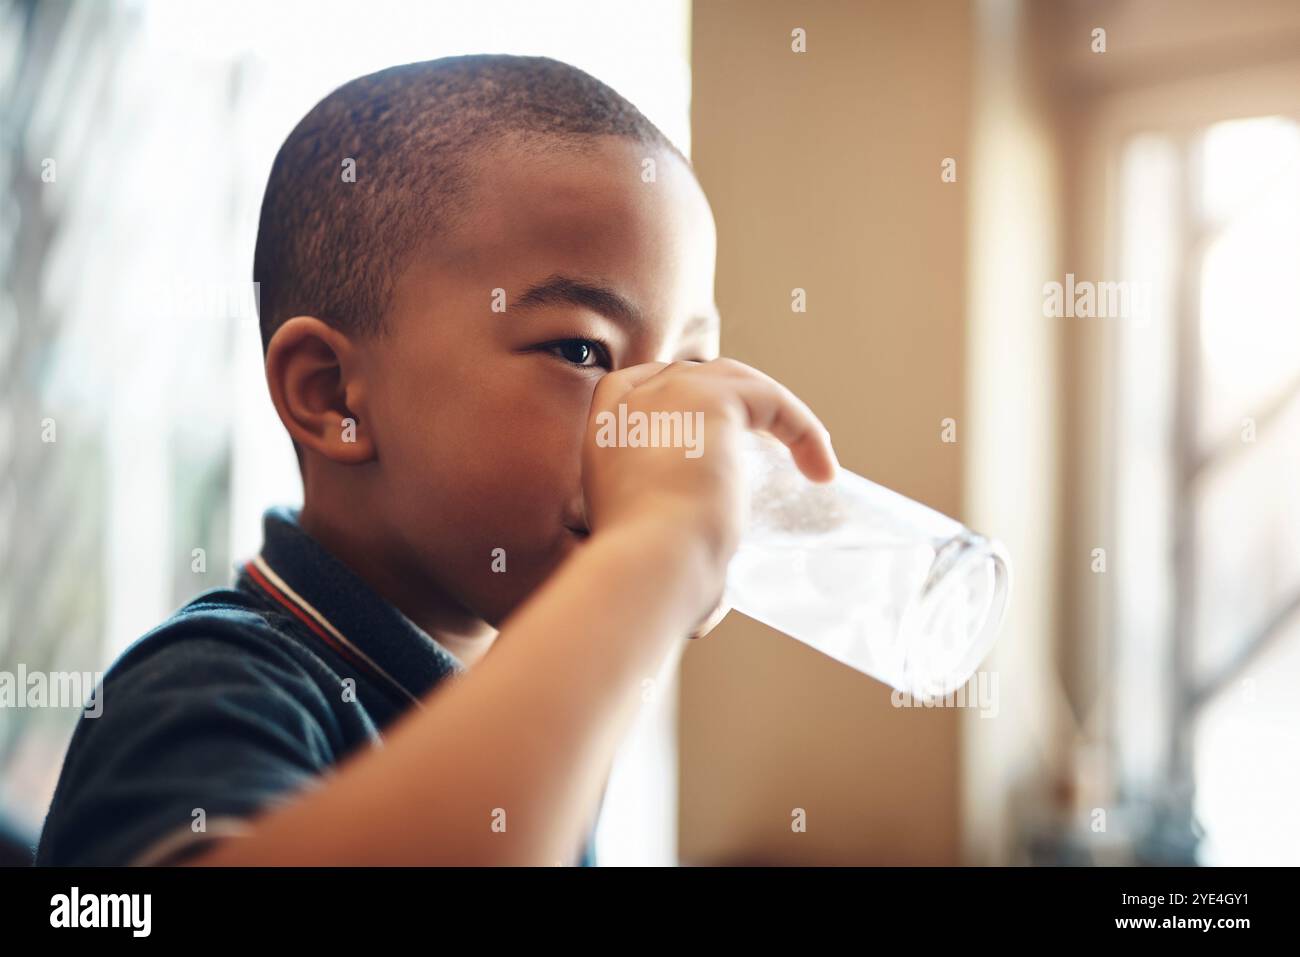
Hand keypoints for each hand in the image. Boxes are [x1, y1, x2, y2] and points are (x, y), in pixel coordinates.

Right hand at [582, 358, 836, 621]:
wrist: (648, 562)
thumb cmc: (646, 575)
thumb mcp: (643, 548)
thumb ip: (664, 546)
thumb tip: (702, 611)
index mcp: (601, 435)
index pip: (637, 384)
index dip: (681, 399)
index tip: (716, 431)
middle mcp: (628, 402)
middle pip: (690, 375)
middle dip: (733, 400)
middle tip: (771, 441)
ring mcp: (668, 392)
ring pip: (733, 378)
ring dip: (774, 411)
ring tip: (808, 456)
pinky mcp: (712, 397)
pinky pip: (770, 397)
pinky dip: (801, 428)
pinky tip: (821, 469)